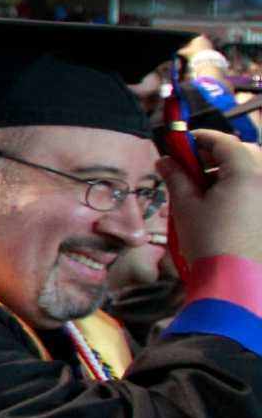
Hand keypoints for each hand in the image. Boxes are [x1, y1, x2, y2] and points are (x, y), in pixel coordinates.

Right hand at [163, 130, 261, 263]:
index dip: (200, 138)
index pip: (225, 142)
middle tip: (192, 165)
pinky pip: (256, 188)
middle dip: (217, 154)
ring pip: (252, 170)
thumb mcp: (186, 205)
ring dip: (229, 169)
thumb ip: (176, 176)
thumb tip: (164, 160)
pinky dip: (240, 185)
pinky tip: (221, 200)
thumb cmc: (208, 240)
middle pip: (243, 153)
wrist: (233, 279)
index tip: (180, 143)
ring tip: (205, 185)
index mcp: (247, 174)